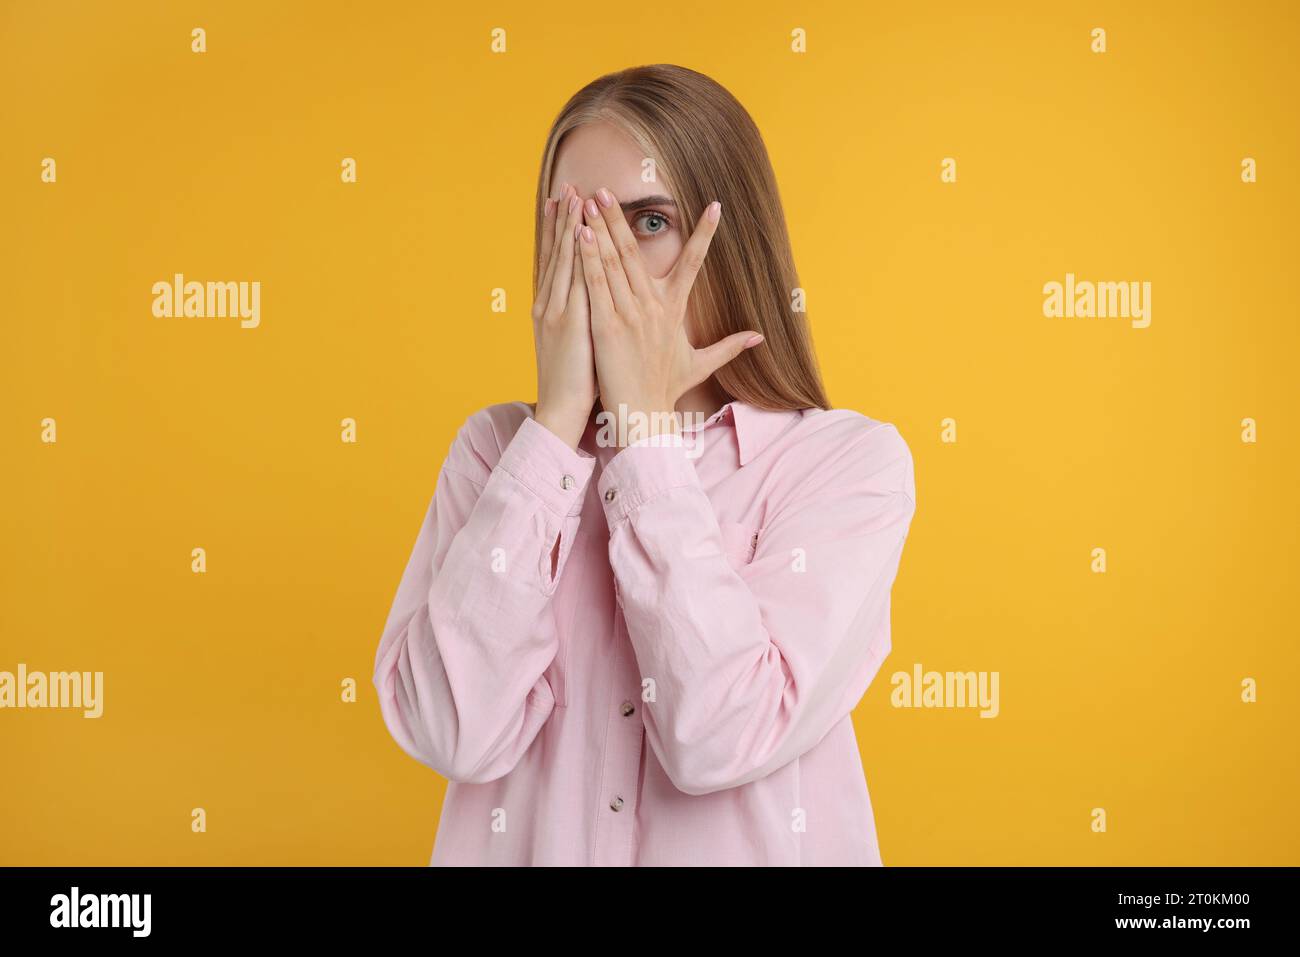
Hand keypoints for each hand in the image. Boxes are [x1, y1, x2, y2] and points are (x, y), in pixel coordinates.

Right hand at [532, 183, 596, 449]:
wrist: (560, 410)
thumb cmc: (574, 382)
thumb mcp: (574, 344)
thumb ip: (580, 319)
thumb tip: (591, 303)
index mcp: (551, 309)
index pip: (555, 262)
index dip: (558, 231)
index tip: (564, 203)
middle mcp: (549, 305)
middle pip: (556, 253)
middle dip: (561, 219)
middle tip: (567, 186)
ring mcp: (556, 312)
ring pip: (563, 260)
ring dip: (568, 227)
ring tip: (574, 197)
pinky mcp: (567, 322)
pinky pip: (574, 280)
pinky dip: (576, 254)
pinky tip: (581, 233)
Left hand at [576, 188, 762, 440]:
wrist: (644, 419)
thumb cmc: (665, 391)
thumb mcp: (699, 366)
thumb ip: (728, 347)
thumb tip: (759, 338)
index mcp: (673, 311)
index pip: (693, 264)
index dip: (706, 235)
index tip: (716, 206)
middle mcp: (653, 308)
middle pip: (637, 253)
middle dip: (621, 218)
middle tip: (608, 188)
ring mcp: (629, 316)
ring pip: (614, 263)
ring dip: (601, 229)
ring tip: (590, 200)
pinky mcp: (607, 327)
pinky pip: (596, 285)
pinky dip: (589, 259)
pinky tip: (582, 235)